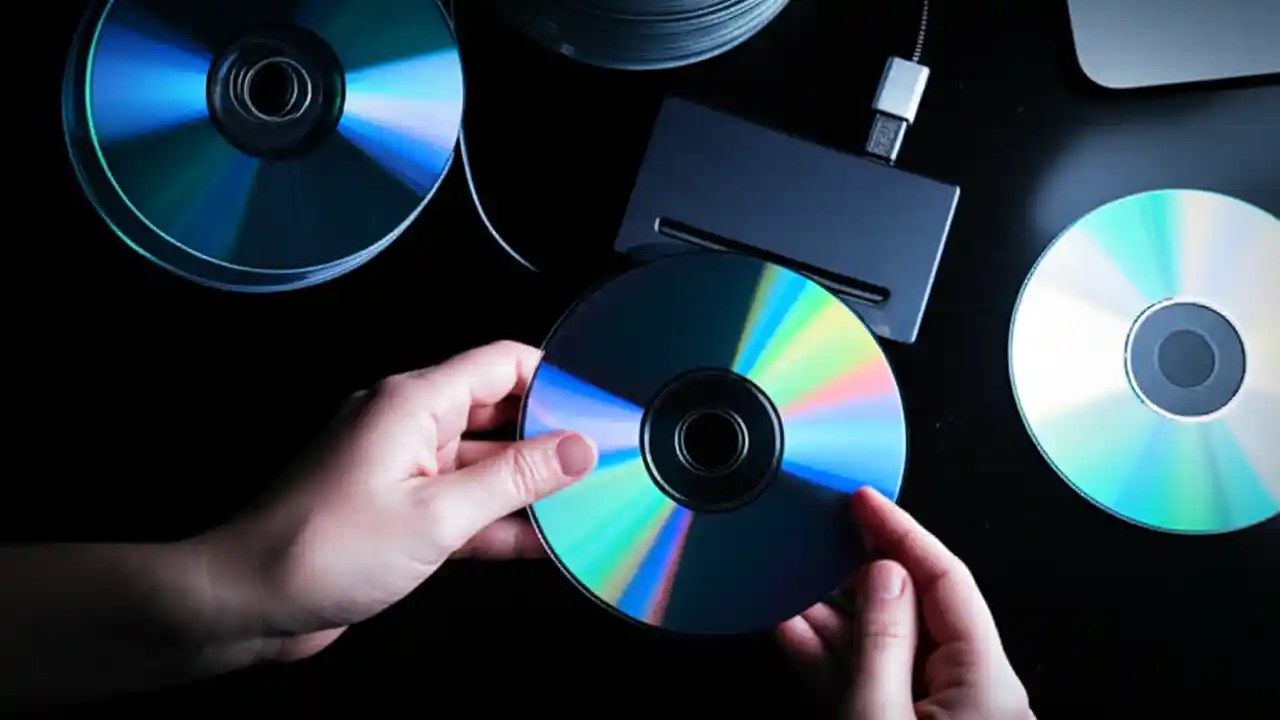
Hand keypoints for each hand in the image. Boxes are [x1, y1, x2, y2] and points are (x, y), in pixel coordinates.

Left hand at [196, 340, 598, 663]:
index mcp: (412, 404)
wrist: (249, 602)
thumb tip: (575, 450)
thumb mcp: (437, 516)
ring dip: (527, 484)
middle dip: (549, 434)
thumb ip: (513, 480)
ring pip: (483, 462)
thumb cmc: (319, 551)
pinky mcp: (399, 510)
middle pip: (497, 412)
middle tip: (599, 459)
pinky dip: (498, 519)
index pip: (500, 363)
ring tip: (580, 503)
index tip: (597, 403)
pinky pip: (463, 502)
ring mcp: (402, 469)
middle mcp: (407, 426)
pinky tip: (538, 540)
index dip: (554, 376)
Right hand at [777, 488, 1033, 719]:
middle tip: (823, 536)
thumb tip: (882, 576)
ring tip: (794, 588)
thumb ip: (880, 643)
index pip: (946, 581)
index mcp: (986, 685)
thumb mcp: (877, 716)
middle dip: (860, 572)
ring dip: (837, 618)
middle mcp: (975, 696)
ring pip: (890, 647)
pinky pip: (878, 683)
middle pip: (917, 610)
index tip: (864, 501)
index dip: (901, 531)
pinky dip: (837, 658)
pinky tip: (798, 632)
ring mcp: (943, 716)